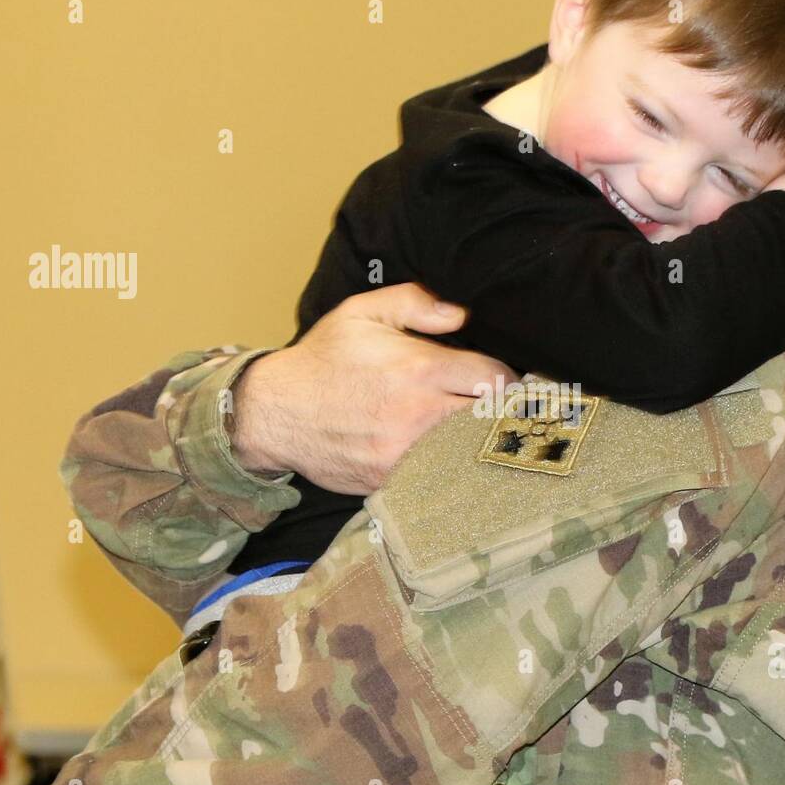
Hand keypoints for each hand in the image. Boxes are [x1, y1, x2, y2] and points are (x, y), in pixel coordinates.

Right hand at [232, 283, 514, 493]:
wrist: (275, 412)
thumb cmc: (324, 359)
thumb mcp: (363, 312)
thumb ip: (416, 303)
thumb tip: (460, 315)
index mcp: (419, 370)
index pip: (495, 379)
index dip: (508, 378)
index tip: (505, 380)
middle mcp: (418, 416)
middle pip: (491, 421)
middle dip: (502, 413)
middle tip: (504, 409)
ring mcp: (406, 455)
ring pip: (469, 453)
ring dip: (479, 443)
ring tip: (481, 433)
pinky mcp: (392, 481)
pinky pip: (438, 477)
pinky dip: (449, 468)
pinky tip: (450, 457)